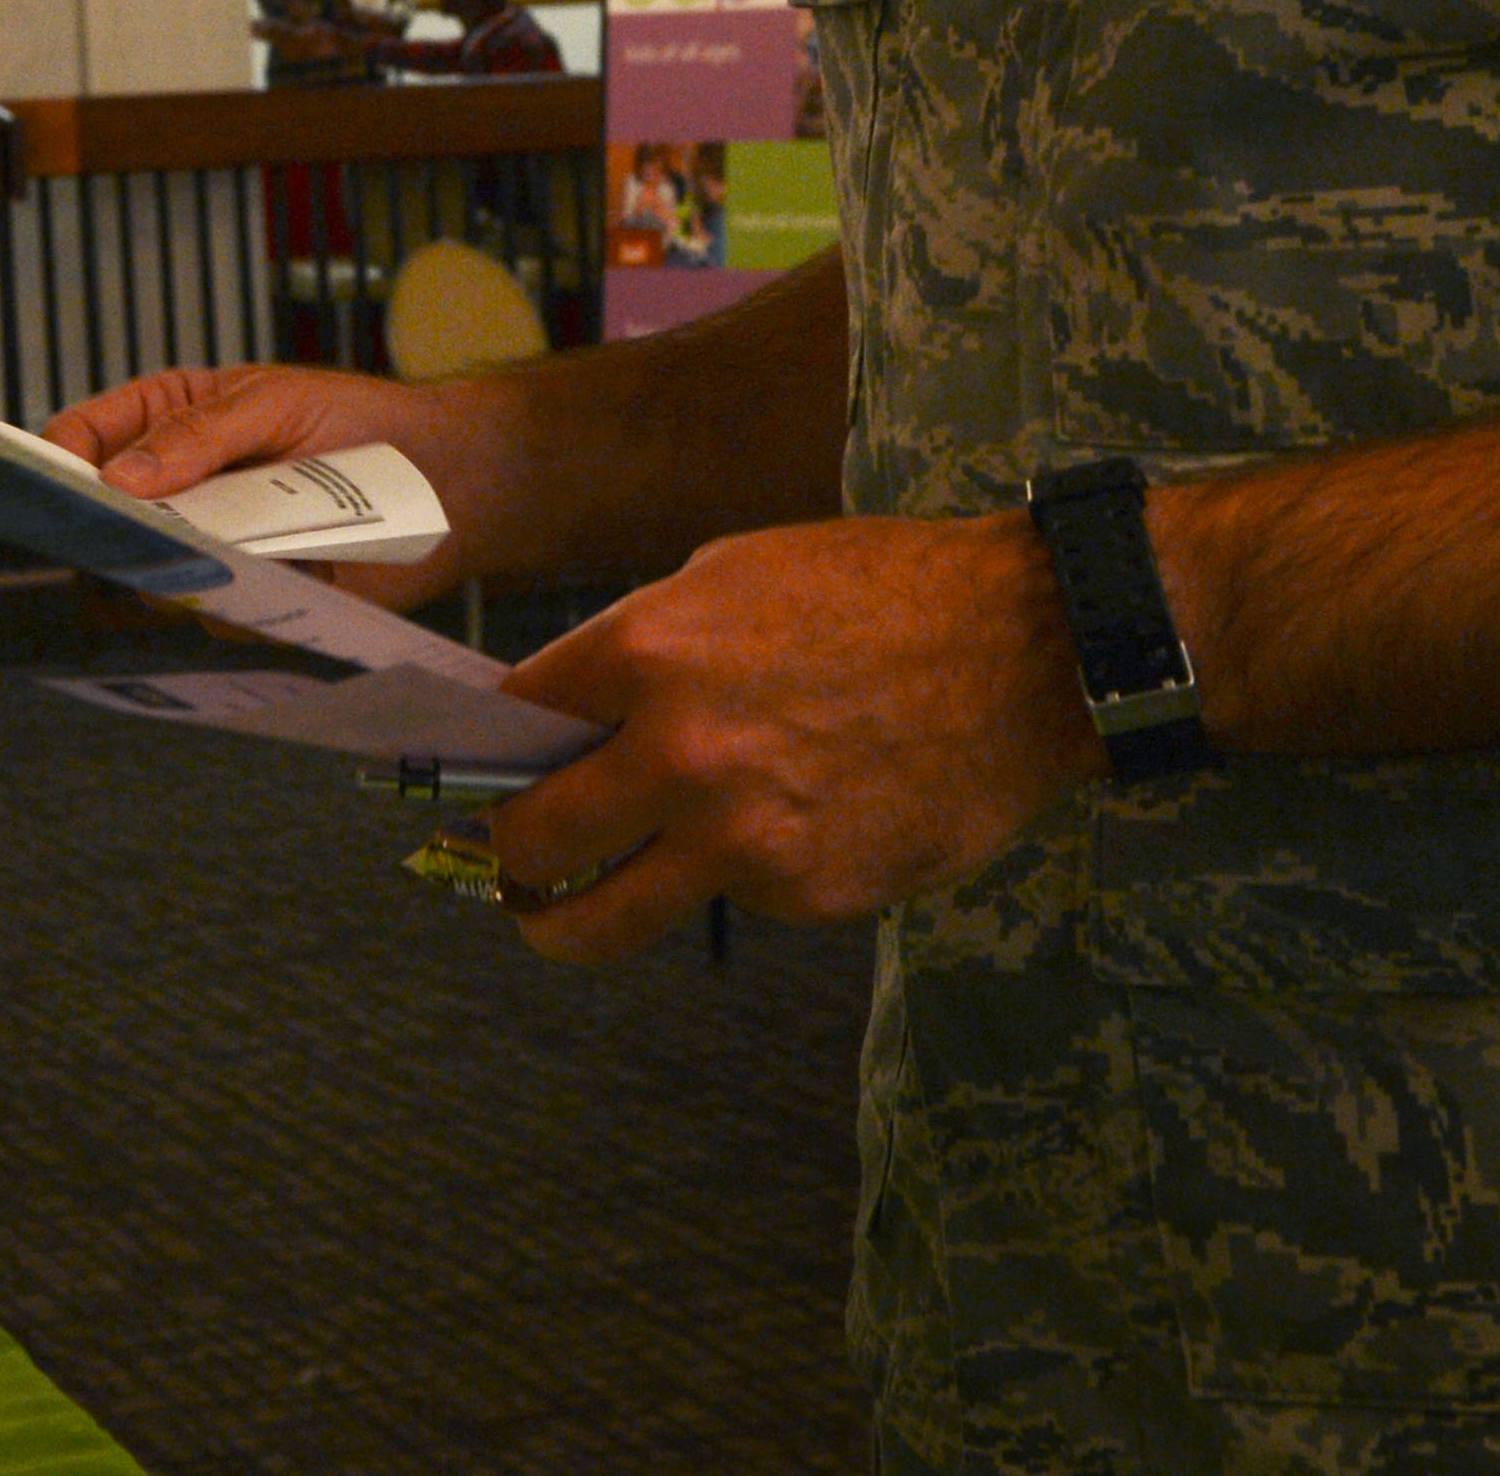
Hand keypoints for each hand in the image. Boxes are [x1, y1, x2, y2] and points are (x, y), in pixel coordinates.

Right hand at [44, 362, 482, 608]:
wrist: (448, 483)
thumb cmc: (360, 422)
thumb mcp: (275, 403)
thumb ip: (198, 435)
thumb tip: (120, 478)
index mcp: (165, 423)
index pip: (81, 440)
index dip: (55, 462)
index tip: (51, 486)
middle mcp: (176, 494)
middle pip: (101, 523)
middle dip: (104, 533)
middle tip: (123, 539)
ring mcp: (210, 551)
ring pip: (150, 582)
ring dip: (176, 574)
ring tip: (223, 558)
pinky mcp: (252, 602)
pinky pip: (218, 620)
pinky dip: (241, 606)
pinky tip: (285, 580)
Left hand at [479, 512, 1096, 956]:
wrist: (1026, 652)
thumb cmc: (877, 593)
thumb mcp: (731, 577)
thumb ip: (640, 649)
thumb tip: (568, 713)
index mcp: (647, 654)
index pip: (513, 719)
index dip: (484, 751)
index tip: (474, 774)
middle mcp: (679, 755)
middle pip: (533, 838)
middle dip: (508, 852)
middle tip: (509, 859)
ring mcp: (742, 839)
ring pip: (606, 916)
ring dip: (563, 922)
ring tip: (552, 919)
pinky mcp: (806, 895)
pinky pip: (730, 899)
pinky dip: (732, 880)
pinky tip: (776, 834)